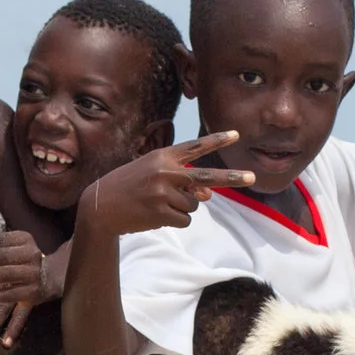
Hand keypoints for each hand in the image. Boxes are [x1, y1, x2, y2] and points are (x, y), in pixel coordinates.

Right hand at [76, 131, 248, 235]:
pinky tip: (156, 215)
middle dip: (232, 177)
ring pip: (194, 204)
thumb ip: (181, 179)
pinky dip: (176, 220)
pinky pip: (185, 219)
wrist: (101, 205)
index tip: (237, 135)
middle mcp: (166, 172)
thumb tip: (209, 195)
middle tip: (253, 177)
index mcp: (163, 157)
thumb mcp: (152, 174)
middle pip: (207, 176)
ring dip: (183, 207)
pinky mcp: (161, 212)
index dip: (217, 140)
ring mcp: (164, 192)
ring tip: (158, 204)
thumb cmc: (128, 186)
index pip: (195, 147)